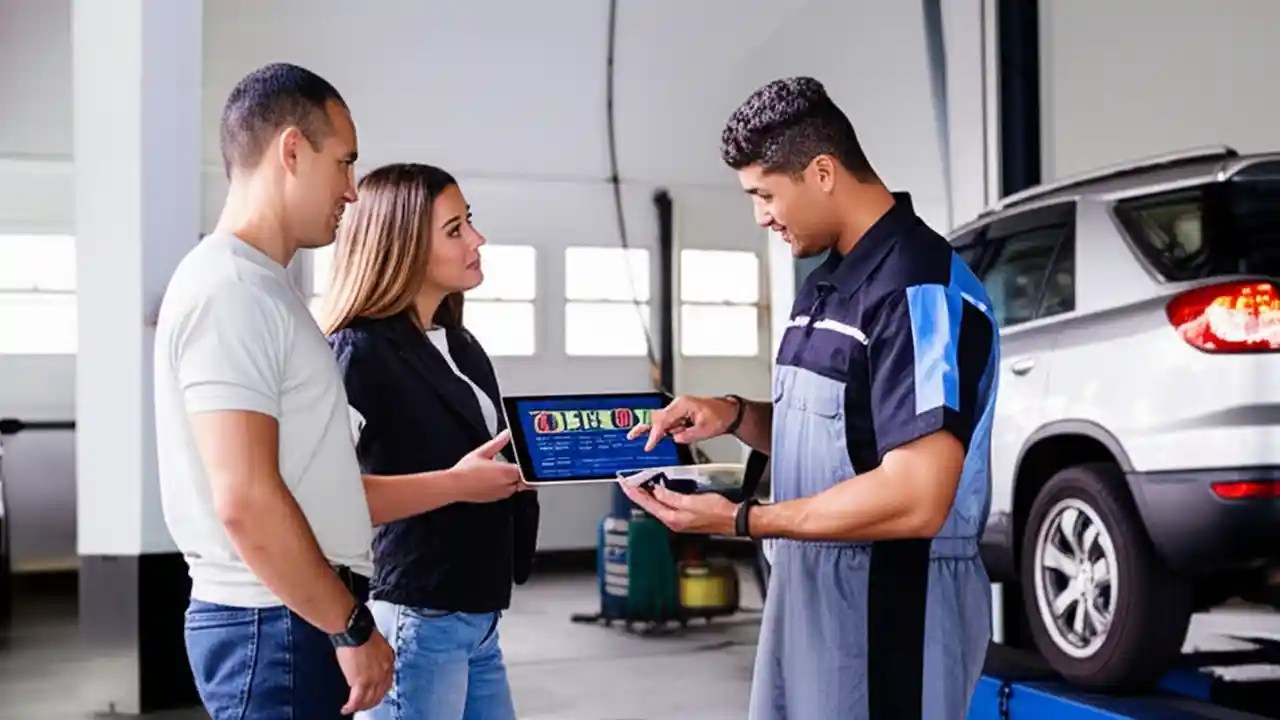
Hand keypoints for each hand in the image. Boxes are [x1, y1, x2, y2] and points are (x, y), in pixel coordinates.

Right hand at [335, 628, 393, 714]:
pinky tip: (346, 708)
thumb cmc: (361, 630)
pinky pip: (356, 700)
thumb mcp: (376, 642)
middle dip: (372, 701)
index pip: (388, 682)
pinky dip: (351, 706)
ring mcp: (374, 678)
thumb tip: (369, 656)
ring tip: (354, 707)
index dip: (381, 690)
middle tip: (364, 704)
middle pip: (380, 694)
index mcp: (388, 660)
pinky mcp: (361, 682)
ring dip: (361, 706)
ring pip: (369, 699)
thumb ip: (375, 653)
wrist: (355, 630)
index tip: (375, 693)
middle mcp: (384, 671)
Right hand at [452, 429, 531, 502]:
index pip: (526, 470)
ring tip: (503, 472)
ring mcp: (501, 494)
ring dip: (513, 481)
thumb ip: (497, 443)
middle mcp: (506, 485)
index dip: (526, 465)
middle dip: (521, 474)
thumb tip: (506, 434)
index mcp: (507, 472)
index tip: (524, 461)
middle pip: (523, 481)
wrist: (454, 486)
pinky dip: (505, 487)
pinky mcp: (495, 499)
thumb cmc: (466, 471)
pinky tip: (496, 480)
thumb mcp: (482, 452)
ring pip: (515, 488)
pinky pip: (506, 493)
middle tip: (515, 466)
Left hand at [618, 481, 737, 534]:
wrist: (733, 519)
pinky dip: (659, 497)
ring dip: (647, 495)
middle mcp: (673, 521)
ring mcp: (679, 520)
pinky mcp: (685, 517)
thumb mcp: (691, 501)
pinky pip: (666, 506)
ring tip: (638, 484)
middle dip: (637, 493)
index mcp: (672, 518)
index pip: (647, 504)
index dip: (634, 493)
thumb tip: (656, 491)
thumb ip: (671, 497)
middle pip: (649, 506)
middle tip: (626, 482)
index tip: (624, 484)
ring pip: (657, 506)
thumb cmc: (717, 512)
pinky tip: (658, 491)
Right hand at [626, 395, 738, 451]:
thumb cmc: (721, 416)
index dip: (655, 434)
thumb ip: (688, 435)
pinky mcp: (682, 414)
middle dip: (644, 427)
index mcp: (683, 405)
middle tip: (631, 435)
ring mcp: (679, 409)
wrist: (730, 413)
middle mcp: (679, 405)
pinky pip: (669, 423)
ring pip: (661, 421)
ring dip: (655, 431)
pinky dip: (664, 430)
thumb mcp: (705, 429)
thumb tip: (675, 438)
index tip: (649, 444)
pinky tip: (663, 437)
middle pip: (657, 417)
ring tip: (639, 436)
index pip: (663, 421)